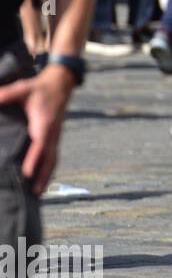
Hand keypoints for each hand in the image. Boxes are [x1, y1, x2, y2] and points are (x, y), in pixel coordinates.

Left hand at [0, 66, 74, 193]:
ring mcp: (55, 136)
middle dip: (43, 176)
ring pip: (53, 160)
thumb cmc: (39, 88)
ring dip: (47, 176)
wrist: (60, 84)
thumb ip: (5, 95)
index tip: (28, 173)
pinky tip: (42, 179)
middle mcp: (52, 133)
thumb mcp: (22, 88)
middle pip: (50, 158)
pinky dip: (49, 169)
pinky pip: (53, 156)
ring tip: (38, 193)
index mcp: (44, 123)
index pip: (40, 144)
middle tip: (35, 193)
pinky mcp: (54, 138)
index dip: (34, 159)